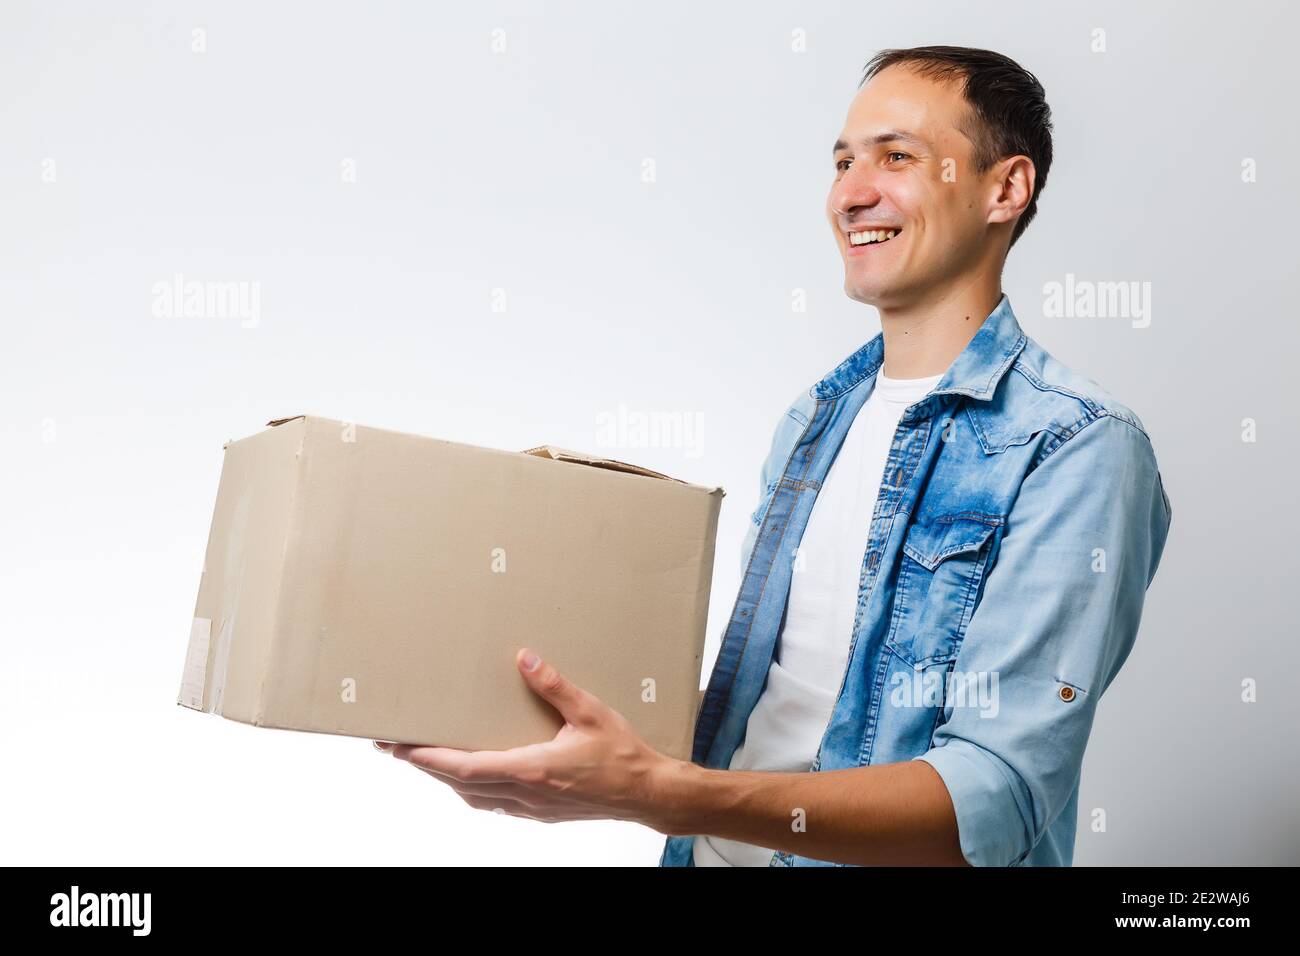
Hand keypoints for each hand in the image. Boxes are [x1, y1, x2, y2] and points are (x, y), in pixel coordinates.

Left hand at [374, 648, 684, 831]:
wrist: (648, 793)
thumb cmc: (623, 755)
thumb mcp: (590, 712)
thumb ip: (555, 686)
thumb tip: (525, 659)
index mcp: (532, 768)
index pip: (465, 767)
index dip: (428, 758)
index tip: (402, 748)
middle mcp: (526, 792)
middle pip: (459, 783)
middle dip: (425, 765)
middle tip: (396, 749)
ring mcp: (532, 807)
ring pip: (475, 798)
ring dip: (446, 780)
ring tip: (426, 760)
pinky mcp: (542, 813)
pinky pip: (495, 804)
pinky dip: (472, 791)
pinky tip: (471, 779)